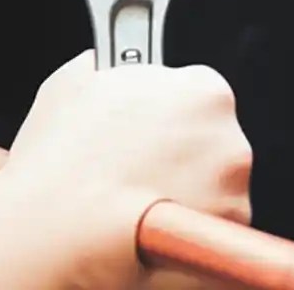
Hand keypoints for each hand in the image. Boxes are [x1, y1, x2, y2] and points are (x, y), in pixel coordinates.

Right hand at [0, 50, 252, 288]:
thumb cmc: (62, 154)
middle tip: (138, 169)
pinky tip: (152, 228)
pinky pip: (213, 223)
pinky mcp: (229, 225)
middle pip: (211, 139)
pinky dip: (188, 227)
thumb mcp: (77, 82)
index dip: (169, 112)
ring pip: (215, 183)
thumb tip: (114, 66)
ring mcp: (234, 182)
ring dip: (188, 189)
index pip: (198, 92)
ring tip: (138, 201)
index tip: (148, 129)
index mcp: (202, 89)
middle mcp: (229, 132)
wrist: (60, 226)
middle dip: (181, 152)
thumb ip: (114, 68)